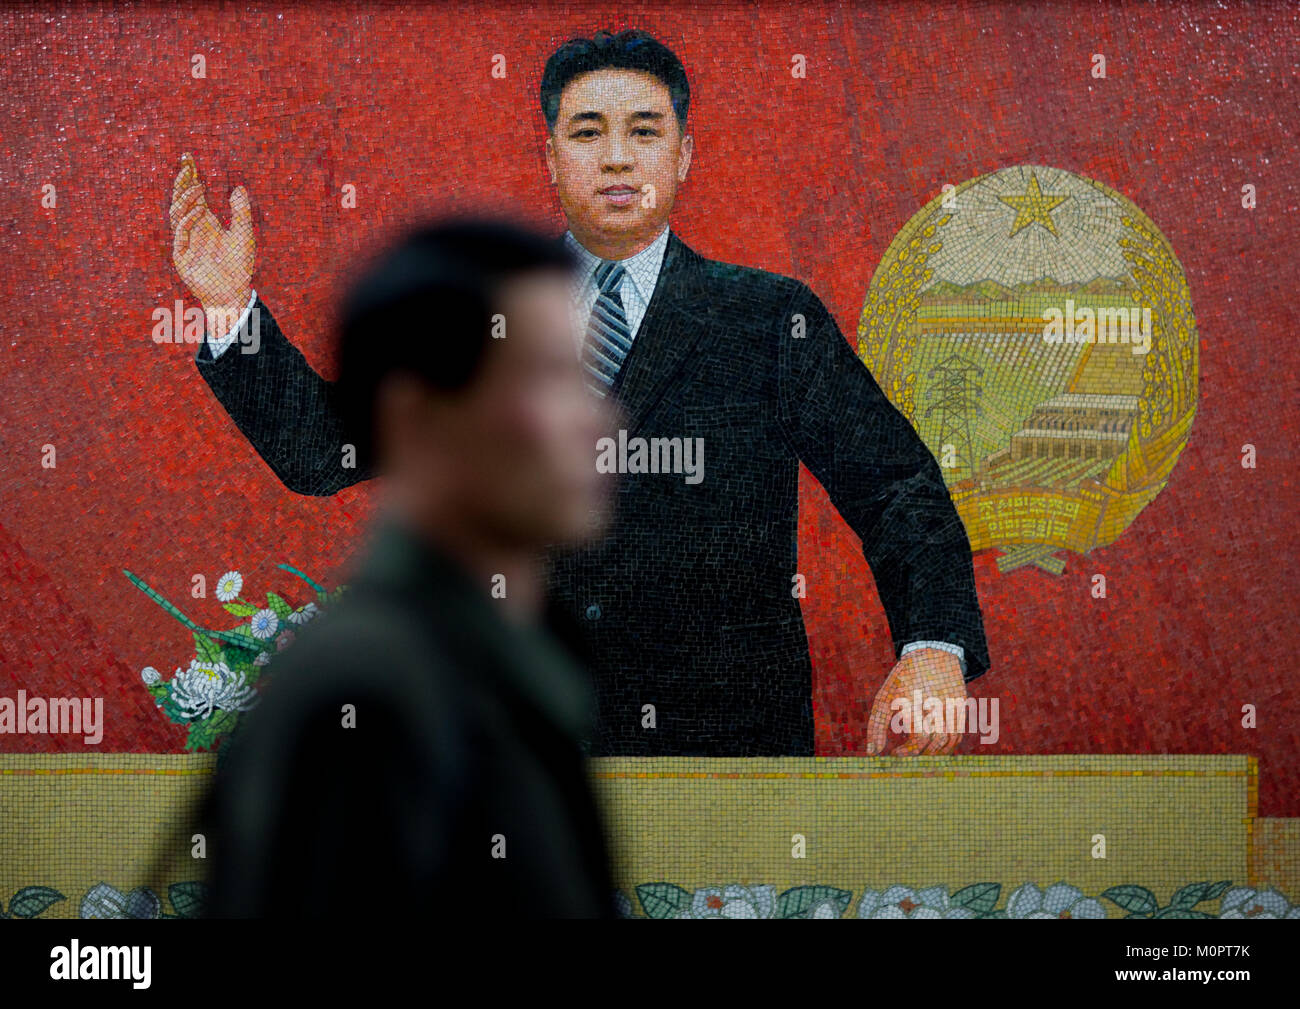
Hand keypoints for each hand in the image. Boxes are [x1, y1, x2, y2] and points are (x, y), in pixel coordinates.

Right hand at [169, 153, 254, 324]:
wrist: (233, 294)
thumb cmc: (239, 266)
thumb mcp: (244, 236)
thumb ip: (241, 213)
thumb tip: (239, 187)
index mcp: (205, 221)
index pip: (194, 193)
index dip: (190, 176)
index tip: (188, 158)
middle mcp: (193, 227)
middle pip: (181, 199)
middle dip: (182, 182)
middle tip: (187, 165)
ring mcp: (185, 241)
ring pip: (177, 214)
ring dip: (186, 199)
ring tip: (197, 186)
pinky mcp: (182, 256)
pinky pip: (181, 234)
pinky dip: (188, 220)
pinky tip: (199, 210)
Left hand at [866, 648, 966, 755]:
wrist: (932, 654)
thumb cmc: (903, 680)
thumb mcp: (885, 698)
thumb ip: (876, 726)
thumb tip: (872, 753)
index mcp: (916, 702)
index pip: (919, 739)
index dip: (908, 752)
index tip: (895, 754)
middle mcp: (936, 705)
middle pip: (935, 742)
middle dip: (919, 753)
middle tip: (906, 752)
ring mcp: (951, 707)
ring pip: (948, 741)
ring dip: (934, 752)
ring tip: (919, 751)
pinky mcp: (960, 708)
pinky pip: (957, 735)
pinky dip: (947, 746)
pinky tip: (933, 746)